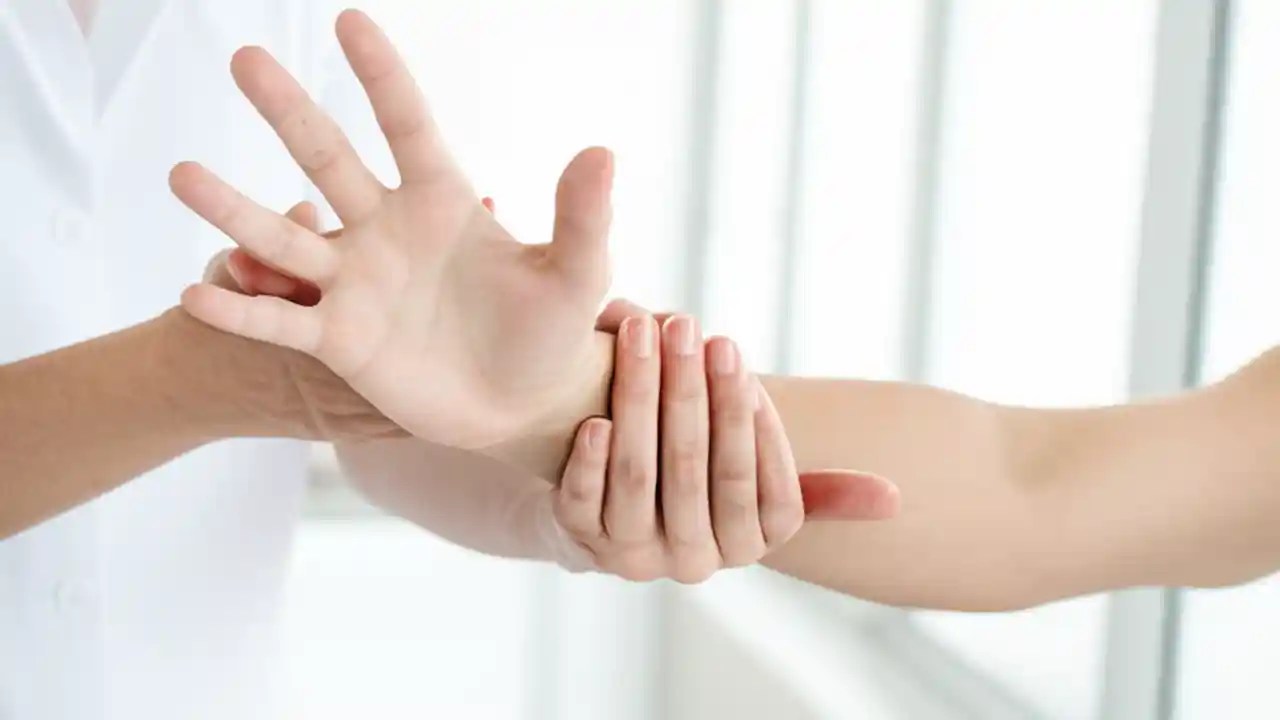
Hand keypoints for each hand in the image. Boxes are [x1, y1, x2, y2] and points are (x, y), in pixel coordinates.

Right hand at [170, 10, 610, 447]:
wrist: (521, 404)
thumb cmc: (550, 332)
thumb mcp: (576, 276)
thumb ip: (581, 218)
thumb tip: (602, 151)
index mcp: (443, 201)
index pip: (408, 125)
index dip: (382, 76)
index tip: (349, 20)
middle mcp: (388, 230)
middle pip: (328, 159)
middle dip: (288, 111)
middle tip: (243, 56)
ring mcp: (357, 283)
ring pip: (284, 237)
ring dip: (234, 208)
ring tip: (182, 174)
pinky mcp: (339, 340)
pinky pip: (280, 320)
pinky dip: (242, 310)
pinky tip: (193, 294)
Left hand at [548, 300, 899, 582]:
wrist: (613, 515)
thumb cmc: (699, 477)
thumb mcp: (758, 484)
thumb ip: (816, 489)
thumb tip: (893, 498)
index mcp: (750, 544)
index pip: (756, 480)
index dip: (745, 415)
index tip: (733, 353)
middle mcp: (695, 561)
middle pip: (697, 472)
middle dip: (694, 392)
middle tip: (690, 328)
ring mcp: (634, 555)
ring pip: (641, 476)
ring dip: (642, 399)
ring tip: (643, 334)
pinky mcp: (581, 543)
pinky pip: (585, 502)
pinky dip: (592, 459)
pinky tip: (598, 411)